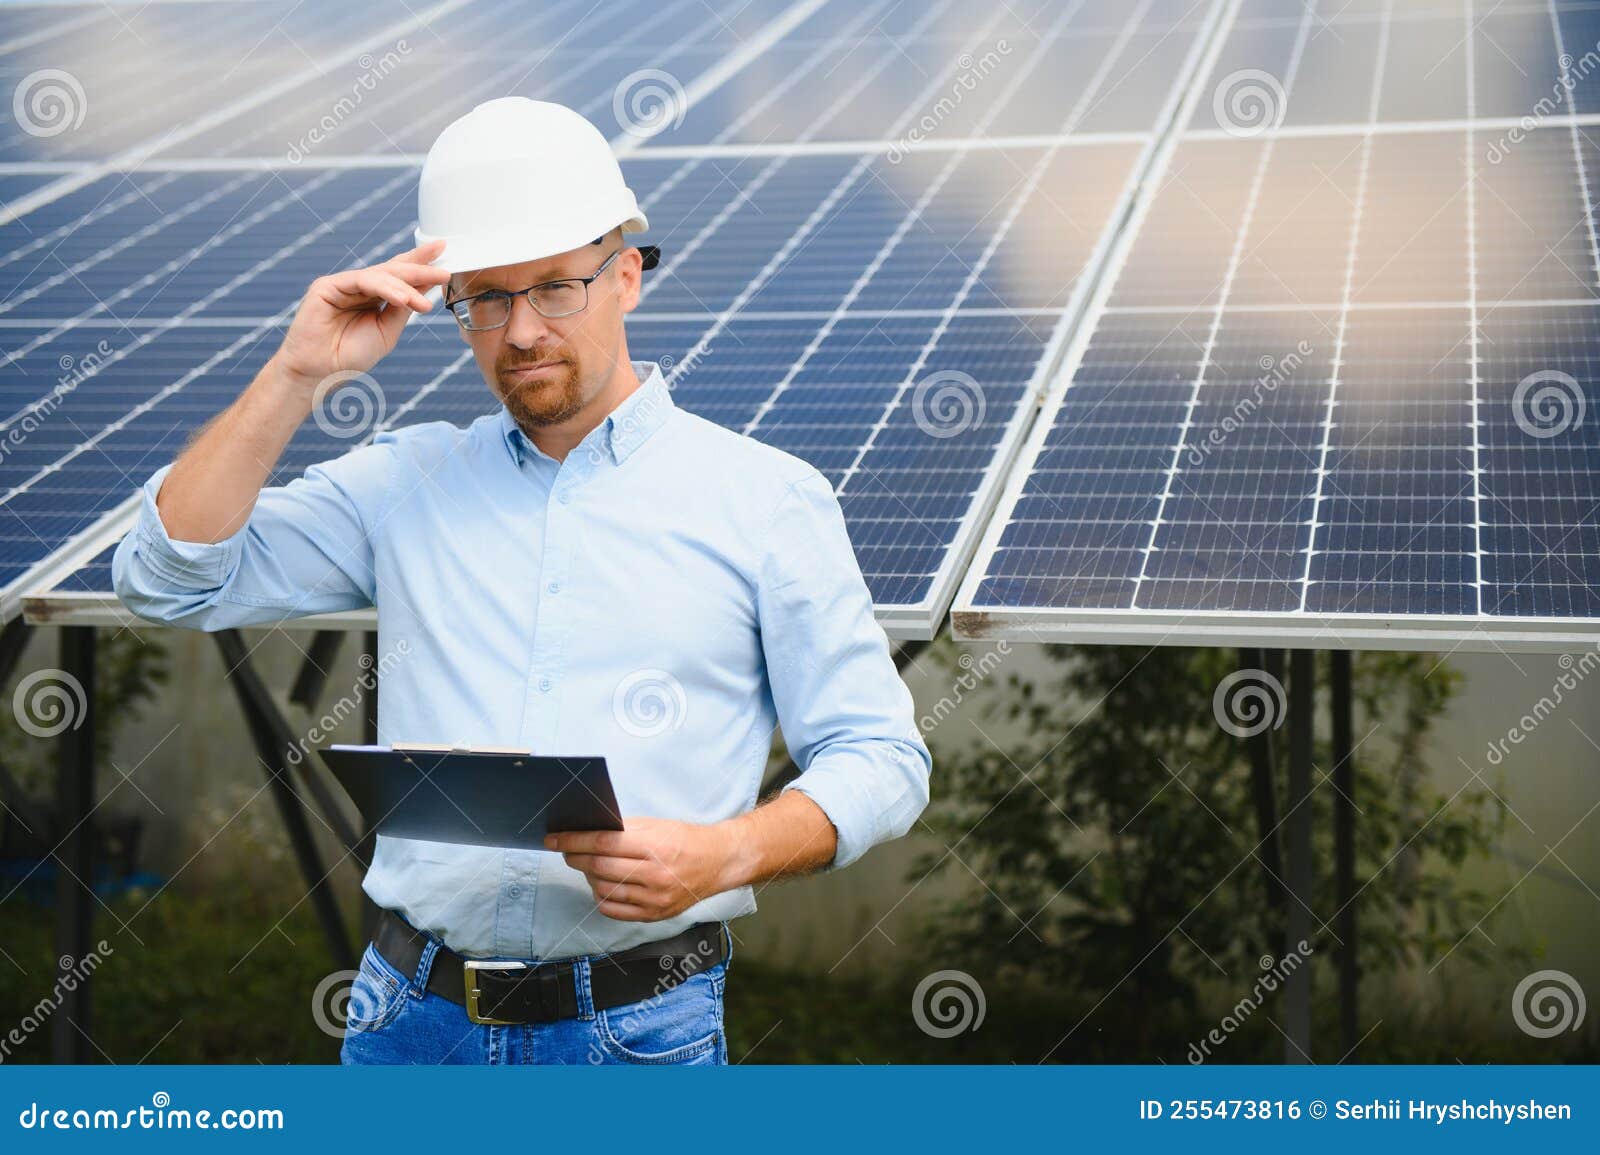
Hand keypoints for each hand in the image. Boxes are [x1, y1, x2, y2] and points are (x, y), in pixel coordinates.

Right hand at [271, 239, 450, 392]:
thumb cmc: (350, 355)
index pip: (400, 275)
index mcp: (373, 296)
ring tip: (424, 302)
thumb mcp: (387, 331)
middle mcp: (359, 286)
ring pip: (380, 275)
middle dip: (420, 268)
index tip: (445, 256)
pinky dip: (384, 288)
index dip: (421, 264)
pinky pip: (361, 281)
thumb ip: (402, 309)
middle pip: (392, 269)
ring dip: (406, 286)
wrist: (320, 373)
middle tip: (444, 271)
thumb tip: (426, 289)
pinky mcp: (326, 286)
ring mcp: (342, 284)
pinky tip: (402, 299)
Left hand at [546, 817, 745, 921]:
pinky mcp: (654, 915)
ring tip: (588, 865)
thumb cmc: (685, 840)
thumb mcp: (656, 826)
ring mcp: (654, 900)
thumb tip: (587, 831)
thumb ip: (623, 830)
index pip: (603, 844)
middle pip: (600, 868)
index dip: (574, 841)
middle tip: (566, 850)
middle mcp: (655, 876)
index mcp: (655, 847)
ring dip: (587, 876)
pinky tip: (602, 884)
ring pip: (604, 890)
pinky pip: (613, 910)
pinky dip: (601, 896)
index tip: (555, 839)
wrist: (717, 863)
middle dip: (575, 857)